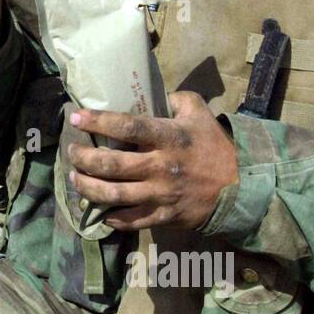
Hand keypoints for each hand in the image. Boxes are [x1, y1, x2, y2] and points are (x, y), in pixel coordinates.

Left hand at [65, 92, 238, 230]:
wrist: (241, 187)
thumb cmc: (215, 146)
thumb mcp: (199, 112)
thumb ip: (176, 98)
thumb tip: (153, 93)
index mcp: (169, 137)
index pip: (127, 127)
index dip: (97, 122)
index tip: (75, 117)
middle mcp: (161, 167)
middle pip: (111, 165)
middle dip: (84, 158)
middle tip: (71, 152)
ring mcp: (161, 194)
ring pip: (114, 195)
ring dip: (88, 187)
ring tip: (75, 178)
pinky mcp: (164, 216)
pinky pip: (130, 220)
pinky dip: (111, 217)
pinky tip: (99, 210)